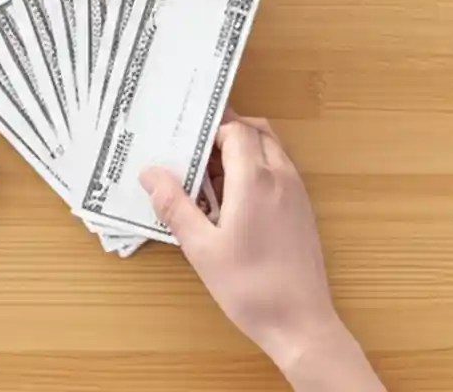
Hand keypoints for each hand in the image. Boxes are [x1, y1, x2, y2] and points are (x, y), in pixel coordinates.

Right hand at [139, 114, 383, 391]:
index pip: (235, 130)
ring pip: (271, 150)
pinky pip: (279, 172)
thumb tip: (150, 173)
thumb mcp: (201, 248)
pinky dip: (255, 170)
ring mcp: (297, 194)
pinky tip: (231, 200)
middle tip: (194, 151)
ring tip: (208, 177)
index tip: (183, 138)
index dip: (209, 128)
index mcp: (256, 180)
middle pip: (257, 132)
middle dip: (226, 133)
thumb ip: (174, 205)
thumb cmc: (249, 287)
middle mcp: (281, 178)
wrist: (300, 324)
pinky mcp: (302, 211)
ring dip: (241, 151)